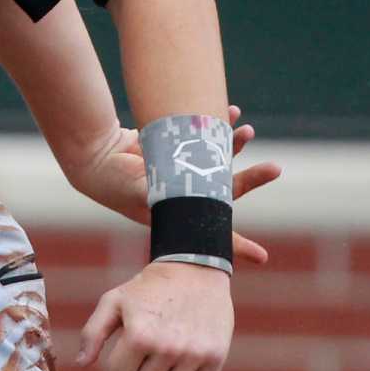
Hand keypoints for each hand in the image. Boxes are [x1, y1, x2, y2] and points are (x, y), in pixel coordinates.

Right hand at [72, 105, 276, 263]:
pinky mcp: (175, 148)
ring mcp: (182, 169)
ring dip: (234, 145)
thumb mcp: (138, 193)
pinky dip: (216, 124)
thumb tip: (182, 195)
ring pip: (219, 159)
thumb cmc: (114, 183)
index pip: (215, 230)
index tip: (262, 257)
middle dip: (252, 177)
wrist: (95, 156)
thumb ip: (160, 194)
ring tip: (247, 130)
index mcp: (180, 213)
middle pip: (228, 187)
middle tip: (274, 168)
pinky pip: (202, 137)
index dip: (238, 244)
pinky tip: (231, 113)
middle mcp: (186, 194)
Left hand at [77, 260, 232, 370]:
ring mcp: (194, 354)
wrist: (194, 269)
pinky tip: (186, 359)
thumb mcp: (113, 302)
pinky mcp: (216, 357)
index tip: (126, 349)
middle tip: (146, 353)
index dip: (118, 365)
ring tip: (163, 360)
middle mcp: (167, 348)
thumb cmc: (147, 288)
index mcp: (139, 335)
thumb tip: (81, 364)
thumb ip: (93, 333)